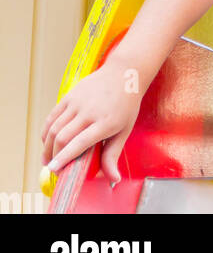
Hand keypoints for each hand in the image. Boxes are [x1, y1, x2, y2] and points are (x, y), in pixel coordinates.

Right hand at [41, 62, 143, 186]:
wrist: (123, 73)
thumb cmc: (126, 104)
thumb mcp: (124, 130)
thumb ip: (113, 155)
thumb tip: (114, 179)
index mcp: (105, 122)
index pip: (79, 143)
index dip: (64, 158)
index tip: (55, 170)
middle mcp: (89, 111)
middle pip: (62, 137)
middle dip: (54, 156)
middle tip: (54, 168)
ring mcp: (78, 101)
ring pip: (54, 127)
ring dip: (47, 146)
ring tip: (47, 158)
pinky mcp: (70, 95)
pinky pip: (52, 115)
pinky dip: (47, 130)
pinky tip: (47, 141)